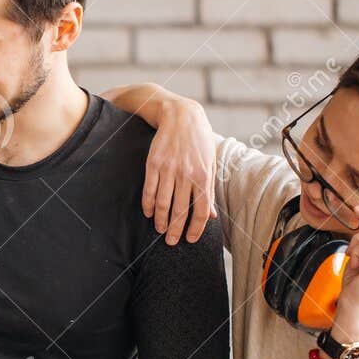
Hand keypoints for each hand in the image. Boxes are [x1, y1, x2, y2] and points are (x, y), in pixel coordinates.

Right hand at [142, 96, 216, 244]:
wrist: (181, 116)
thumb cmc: (199, 141)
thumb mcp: (210, 163)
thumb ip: (209, 190)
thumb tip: (210, 215)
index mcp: (203, 176)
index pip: (200, 210)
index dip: (195, 228)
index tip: (190, 239)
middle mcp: (186, 175)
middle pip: (180, 210)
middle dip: (175, 229)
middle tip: (171, 242)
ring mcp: (168, 169)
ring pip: (163, 203)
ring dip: (160, 220)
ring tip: (159, 230)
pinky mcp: (153, 164)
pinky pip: (149, 189)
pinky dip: (148, 204)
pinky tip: (148, 213)